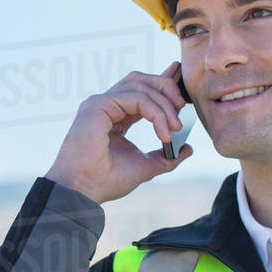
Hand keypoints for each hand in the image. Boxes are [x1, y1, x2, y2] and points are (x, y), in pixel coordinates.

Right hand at [45, 61, 192, 203]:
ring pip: (140, 85)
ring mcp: (101, 102)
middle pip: (141, 80)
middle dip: (166, 89)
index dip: (163, 83)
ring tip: (174, 127)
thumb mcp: (145, 165)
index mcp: (115, 115)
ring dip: (163, 104)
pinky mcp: (99, 105)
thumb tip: (187, 148)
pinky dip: (155, 112)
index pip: (141, 90)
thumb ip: (166, 156)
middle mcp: (106, 105)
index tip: (182, 89)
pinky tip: (163, 131)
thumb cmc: (106, 180)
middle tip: (182, 109)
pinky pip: (136, 98)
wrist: (85, 190)